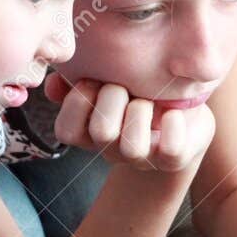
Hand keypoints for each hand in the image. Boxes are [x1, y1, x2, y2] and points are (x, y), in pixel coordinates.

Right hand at [46, 75, 213, 173]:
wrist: (182, 113)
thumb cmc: (138, 88)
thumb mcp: (106, 77)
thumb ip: (75, 77)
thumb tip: (53, 84)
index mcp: (90, 131)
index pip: (66, 131)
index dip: (78, 102)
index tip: (94, 80)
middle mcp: (112, 149)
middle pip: (101, 132)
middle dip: (114, 97)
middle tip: (125, 85)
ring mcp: (143, 158)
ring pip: (133, 145)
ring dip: (141, 111)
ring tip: (150, 99)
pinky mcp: (173, 160)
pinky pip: (170, 150)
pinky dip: (173, 126)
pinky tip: (172, 112)